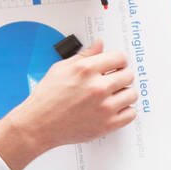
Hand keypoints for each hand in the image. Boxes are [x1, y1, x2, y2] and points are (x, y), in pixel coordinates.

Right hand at [0, 39, 135, 169]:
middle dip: (121, 75)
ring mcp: (104, 107)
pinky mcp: (107, 124)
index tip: (117, 65)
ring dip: (124, 93)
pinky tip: (114, 109)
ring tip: (113, 95)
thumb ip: (84, 55)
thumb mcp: (61, 68)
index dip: (118, 60)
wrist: (38, 125)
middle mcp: (97, 87)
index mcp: (86, 70)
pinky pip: (130, 114)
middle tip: (113, 80)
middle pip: (128, 75)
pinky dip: (124, 111)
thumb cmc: (46, 99)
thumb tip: (99, 44)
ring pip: (132, 94)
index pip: (119, 58)